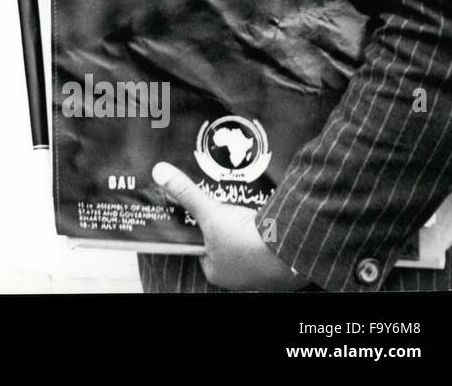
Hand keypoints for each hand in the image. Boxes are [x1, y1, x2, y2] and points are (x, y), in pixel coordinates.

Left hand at [152, 162, 310, 290]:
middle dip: (226, 228)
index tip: (204, 213)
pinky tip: (269, 220)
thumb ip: (186, 194)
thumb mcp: (210, 213)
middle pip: (224, 246)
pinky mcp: (284, 268)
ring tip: (246, 211)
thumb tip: (159, 173)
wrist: (293, 250)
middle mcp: (237, 278)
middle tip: (226, 208)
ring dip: (248, 231)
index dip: (201, 229)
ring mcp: (262, 275)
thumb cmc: (246, 241)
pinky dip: (269, 235)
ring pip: (249, 247)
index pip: (200, 248)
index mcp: (215, 271)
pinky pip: (271, 248)